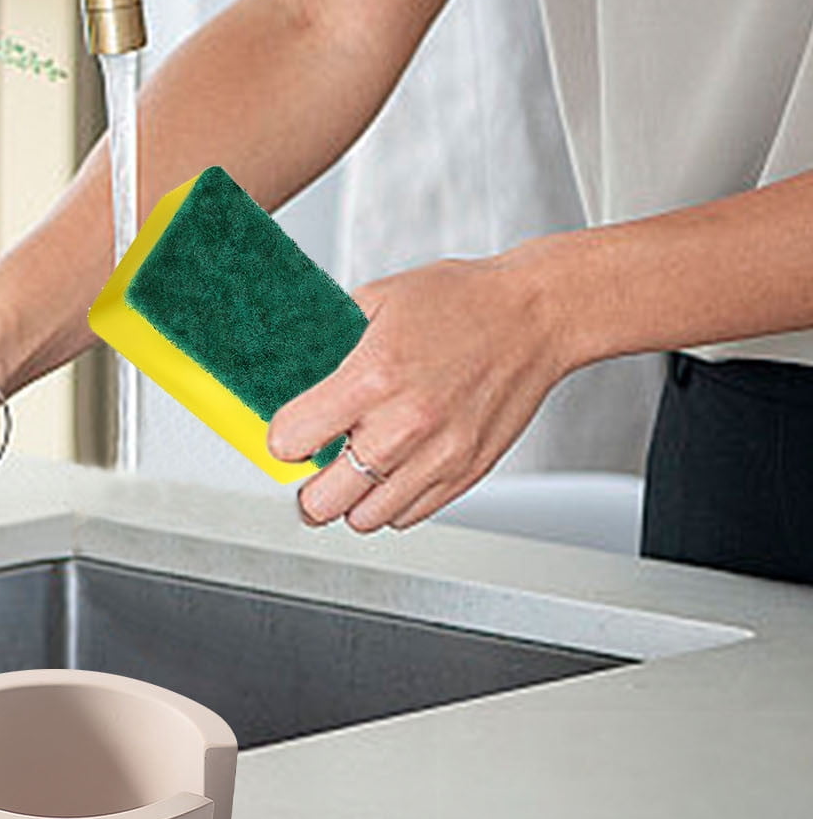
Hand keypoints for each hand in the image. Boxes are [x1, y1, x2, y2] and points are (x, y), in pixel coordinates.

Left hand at [266, 253, 569, 532]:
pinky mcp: (466, 473)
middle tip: (311, 467)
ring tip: (350, 472)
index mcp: (373, 377)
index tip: (288, 434)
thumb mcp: (376, 300)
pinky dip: (389, 504)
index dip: (281, 440)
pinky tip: (389, 472)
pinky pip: (408, 517)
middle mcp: (404, 424)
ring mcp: (438, 456)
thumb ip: (328, 342)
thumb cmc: (462, 302)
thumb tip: (286, 369)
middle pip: (321, 501)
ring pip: (363, 519)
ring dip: (348, 500)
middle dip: (306, 487)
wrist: (536, 316)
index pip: (291, 442)